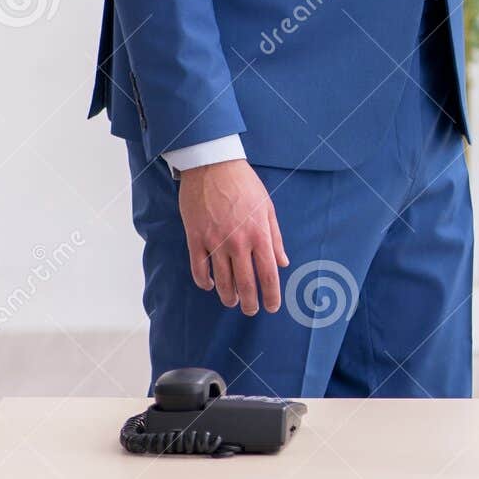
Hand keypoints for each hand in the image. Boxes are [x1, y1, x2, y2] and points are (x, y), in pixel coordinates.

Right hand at [178, 159, 288, 315]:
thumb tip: (283, 262)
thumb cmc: (245, 185)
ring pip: (222, 280)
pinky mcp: (196, 238)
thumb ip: (276, 238)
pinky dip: (204, 282)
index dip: (271, 294)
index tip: (272, 307)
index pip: (268, 273)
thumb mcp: (268, 208)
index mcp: (260, 234)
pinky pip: (199, 268)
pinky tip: (210, 286)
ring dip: (228, 295)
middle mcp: (238, 242)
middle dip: (249, 302)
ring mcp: (215, 241)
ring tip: (232, 301)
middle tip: (250, 311)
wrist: (213, 166)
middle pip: (245, 283)